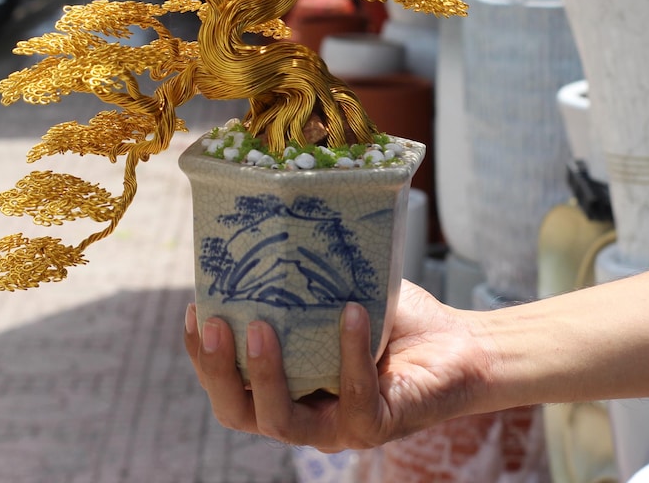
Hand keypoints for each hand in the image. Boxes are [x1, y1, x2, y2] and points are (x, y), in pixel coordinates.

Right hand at [184, 281, 488, 451]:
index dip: (201, 356)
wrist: (455, 343)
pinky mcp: (375, 428)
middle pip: (238, 413)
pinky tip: (350, 312)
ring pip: (281, 421)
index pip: (226, 384)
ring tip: (261, 326)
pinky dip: (348, 354)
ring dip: (265, 374)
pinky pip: (354, 398)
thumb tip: (266, 220)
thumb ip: (296, 282)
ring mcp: (336, 428)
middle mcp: (301, 414)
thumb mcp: (330, 296)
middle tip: (213, 322)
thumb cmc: (385, 317)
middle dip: (218, 371)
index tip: (193, 308)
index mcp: (282, 387)